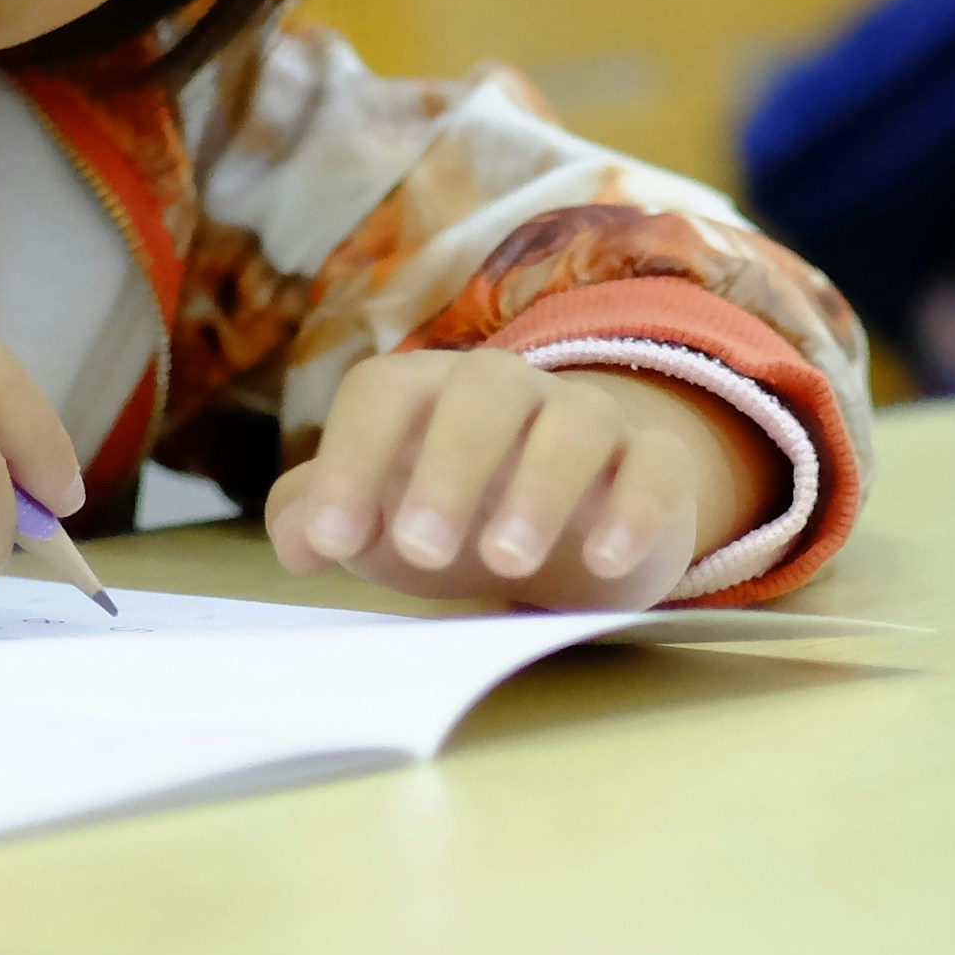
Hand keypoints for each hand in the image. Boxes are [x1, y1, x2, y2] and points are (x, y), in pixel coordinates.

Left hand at [264, 353, 767, 610]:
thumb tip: (298, 539)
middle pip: (480, 395)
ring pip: (575, 422)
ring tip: (508, 564)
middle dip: (449, 469)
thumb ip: (320, 517)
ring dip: (541, 488)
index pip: (383, 393)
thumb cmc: (451, 513)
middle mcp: (508, 389)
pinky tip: (604, 561)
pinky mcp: (655, 461)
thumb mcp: (378, 520)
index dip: (352, 461)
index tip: (331, 543)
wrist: (568, 526)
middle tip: (425, 551)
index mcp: (427, 392)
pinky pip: (656, 465)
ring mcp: (588, 417)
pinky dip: (636, 508)